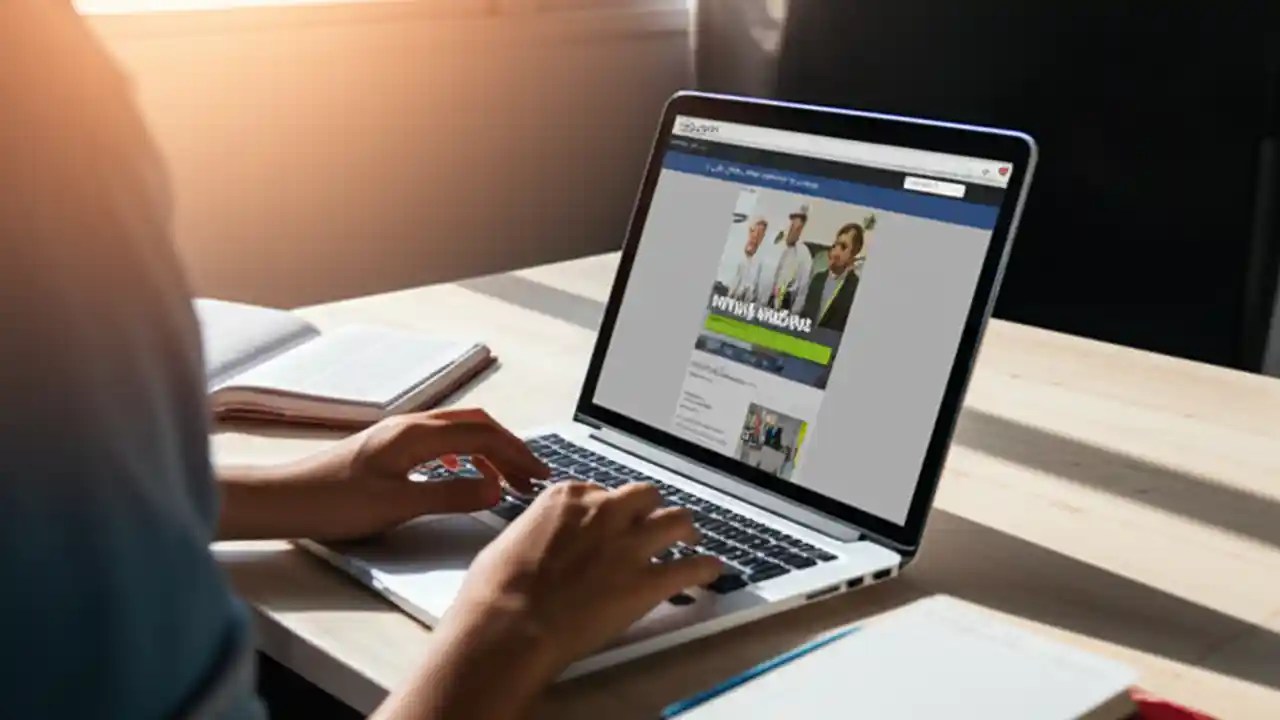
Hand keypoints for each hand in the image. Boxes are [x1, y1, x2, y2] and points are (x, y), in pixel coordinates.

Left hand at [217, 408, 548, 540]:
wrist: (285, 500)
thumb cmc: (334, 502)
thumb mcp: (399, 505)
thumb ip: (451, 495)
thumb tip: (495, 489)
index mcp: (416, 435)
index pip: (483, 436)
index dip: (517, 454)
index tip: (539, 475)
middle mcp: (411, 426)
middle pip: (476, 426)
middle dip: (511, 449)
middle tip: (534, 476)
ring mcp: (400, 435)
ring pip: (461, 432)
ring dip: (491, 452)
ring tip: (510, 480)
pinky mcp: (391, 448)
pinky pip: (443, 442)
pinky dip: (468, 455)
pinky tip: (468, 475)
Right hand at [374, 482, 723, 719]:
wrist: (509, 624)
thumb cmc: (495, 589)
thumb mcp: (509, 541)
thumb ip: (538, 532)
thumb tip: (540, 543)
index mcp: (568, 497)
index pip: (601, 491)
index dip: (608, 510)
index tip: (609, 524)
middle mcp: (605, 511)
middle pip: (645, 496)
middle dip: (650, 510)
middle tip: (652, 526)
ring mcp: (630, 545)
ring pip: (677, 521)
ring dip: (684, 530)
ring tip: (690, 541)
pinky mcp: (647, 582)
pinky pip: (692, 567)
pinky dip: (705, 568)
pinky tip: (712, 571)